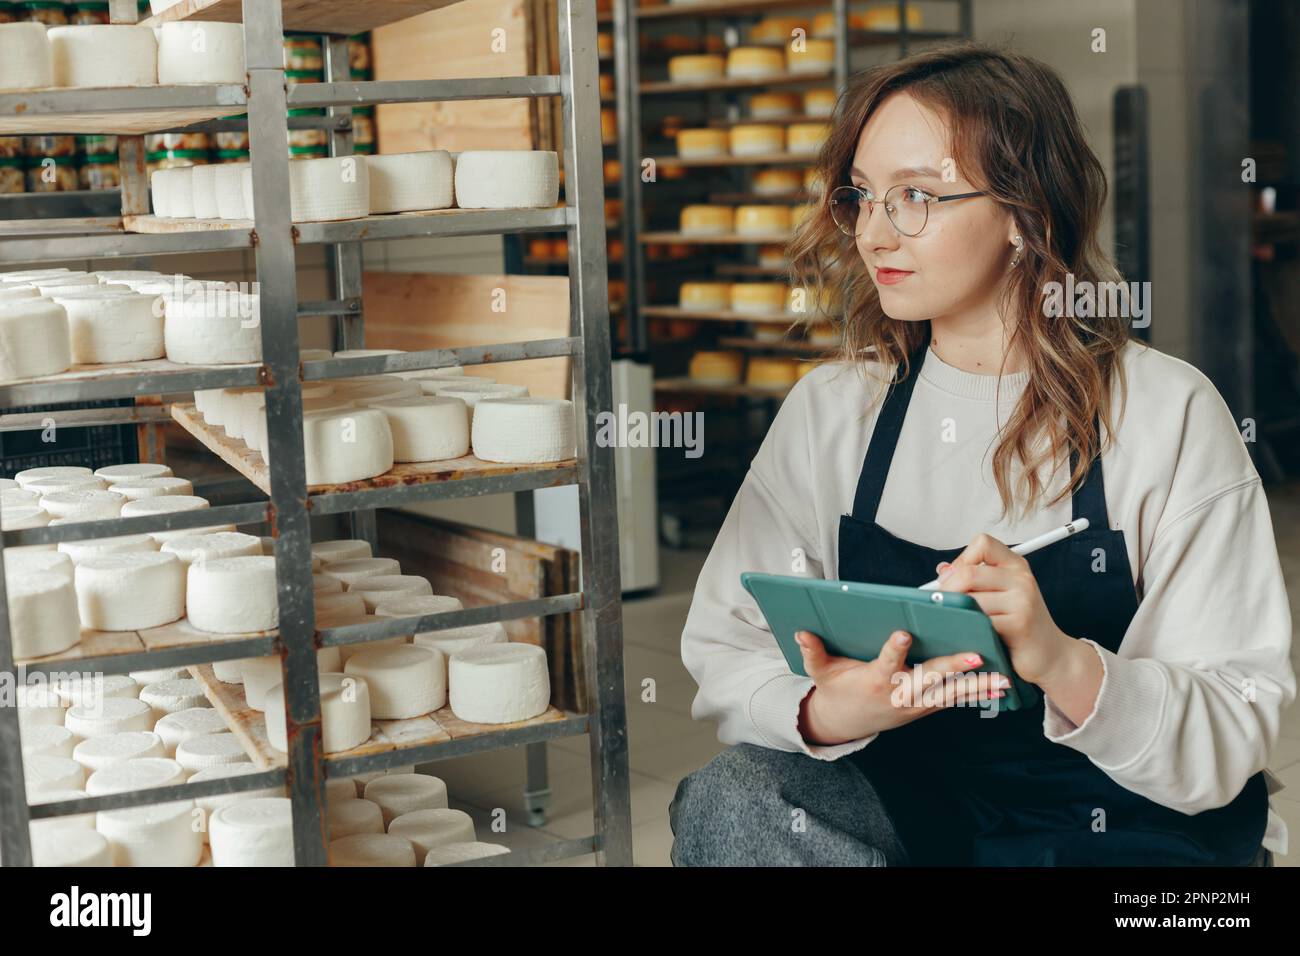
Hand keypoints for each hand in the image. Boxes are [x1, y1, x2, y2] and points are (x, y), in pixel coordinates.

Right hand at [795, 628, 1009, 746]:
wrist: (846, 722)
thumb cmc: (836, 689)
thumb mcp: (820, 672)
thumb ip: (812, 652)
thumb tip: (800, 632)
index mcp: (874, 680)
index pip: (886, 663)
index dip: (894, 650)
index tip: (904, 634)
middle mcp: (899, 693)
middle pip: (927, 678)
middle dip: (951, 668)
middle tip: (974, 656)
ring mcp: (916, 703)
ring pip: (949, 693)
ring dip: (976, 686)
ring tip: (1002, 678)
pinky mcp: (927, 707)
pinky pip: (955, 699)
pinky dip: (977, 694)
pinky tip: (1000, 685)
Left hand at [933, 533, 1072, 684]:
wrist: (1052, 655)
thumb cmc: (1020, 625)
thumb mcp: (999, 595)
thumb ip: (974, 580)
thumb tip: (943, 570)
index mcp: (1015, 565)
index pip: (982, 543)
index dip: (961, 559)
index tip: (954, 579)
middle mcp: (1021, 578)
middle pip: (968, 573)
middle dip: (947, 591)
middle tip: (942, 606)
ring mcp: (1022, 600)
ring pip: (971, 600)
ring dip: (956, 613)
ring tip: (954, 623)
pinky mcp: (1020, 624)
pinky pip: (980, 622)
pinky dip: (967, 629)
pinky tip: (968, 636)